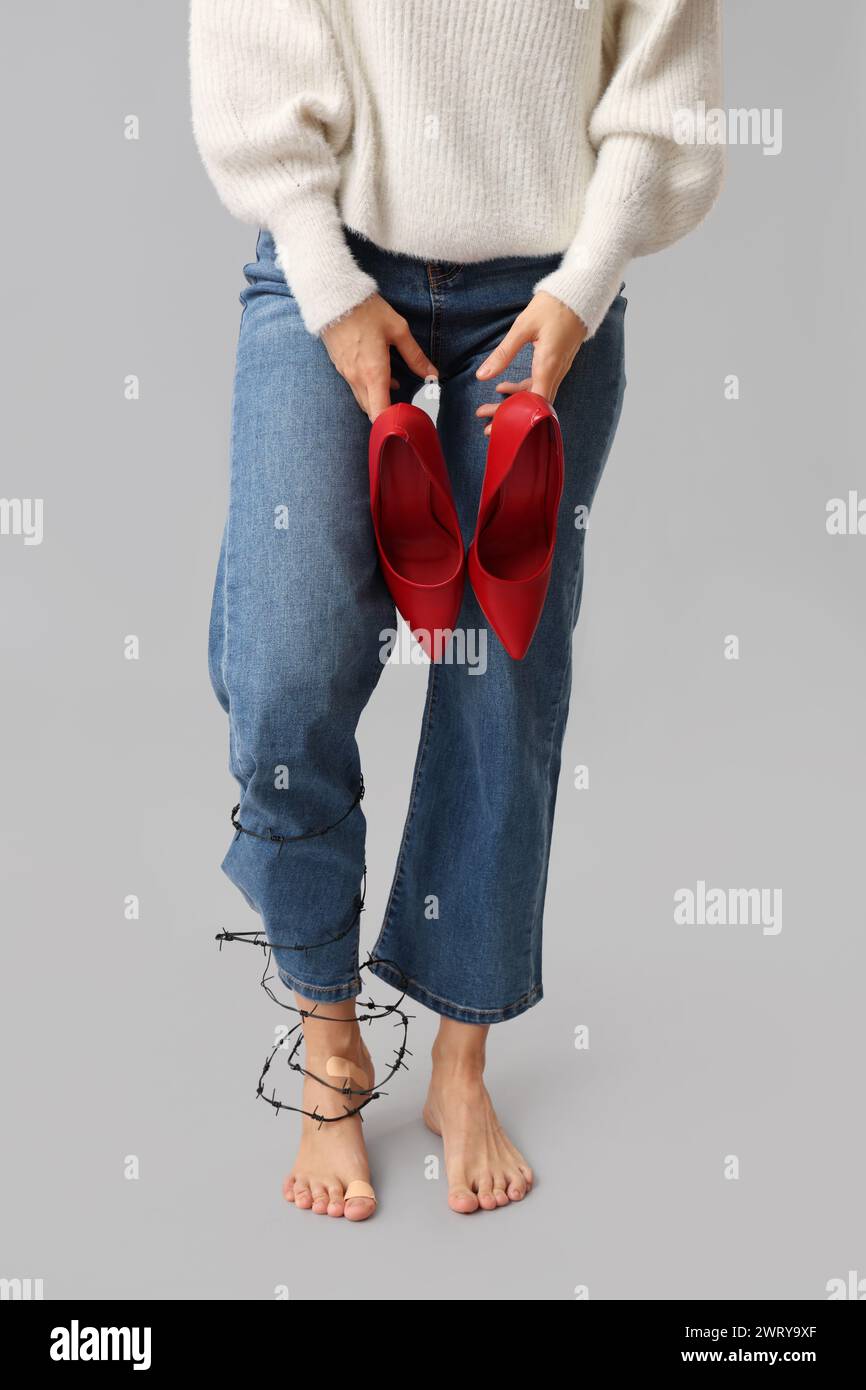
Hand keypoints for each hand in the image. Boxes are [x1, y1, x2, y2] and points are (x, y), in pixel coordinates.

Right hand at [321, 294, 437, 421]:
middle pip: (371, 411)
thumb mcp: (398, 330)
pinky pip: (355, 386)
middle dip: (387, 413)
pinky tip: (381, 374)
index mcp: (373, 373)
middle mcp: (357, 378)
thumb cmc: (367, 311)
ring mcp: (346, 373)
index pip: (380, 413)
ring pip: (363, 399)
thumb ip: (415, 356)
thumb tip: (432, 374)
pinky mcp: (339, 366)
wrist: (332, 296)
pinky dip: (369, 387)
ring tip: (396, 387)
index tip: (407, 420)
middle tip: (405, 406)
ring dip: (378, 399)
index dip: (393, 423)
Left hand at [474, 291, 586, 434]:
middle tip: (486, 425)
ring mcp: (558, 370)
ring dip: (513, 406)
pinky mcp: (556, 366)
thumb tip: (482, 375)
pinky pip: (540, 386)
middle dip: (510, 418)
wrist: (579, 296)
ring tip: (488, 409)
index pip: (535, 404)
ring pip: (536, 397)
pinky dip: (522, 391)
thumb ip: (503, 353)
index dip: (517, 419)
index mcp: (548, 365)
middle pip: (534, 406)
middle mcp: (556, 372)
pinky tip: (502, 387)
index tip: (498, 426)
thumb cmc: (553, 306)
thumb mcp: (522, 327)